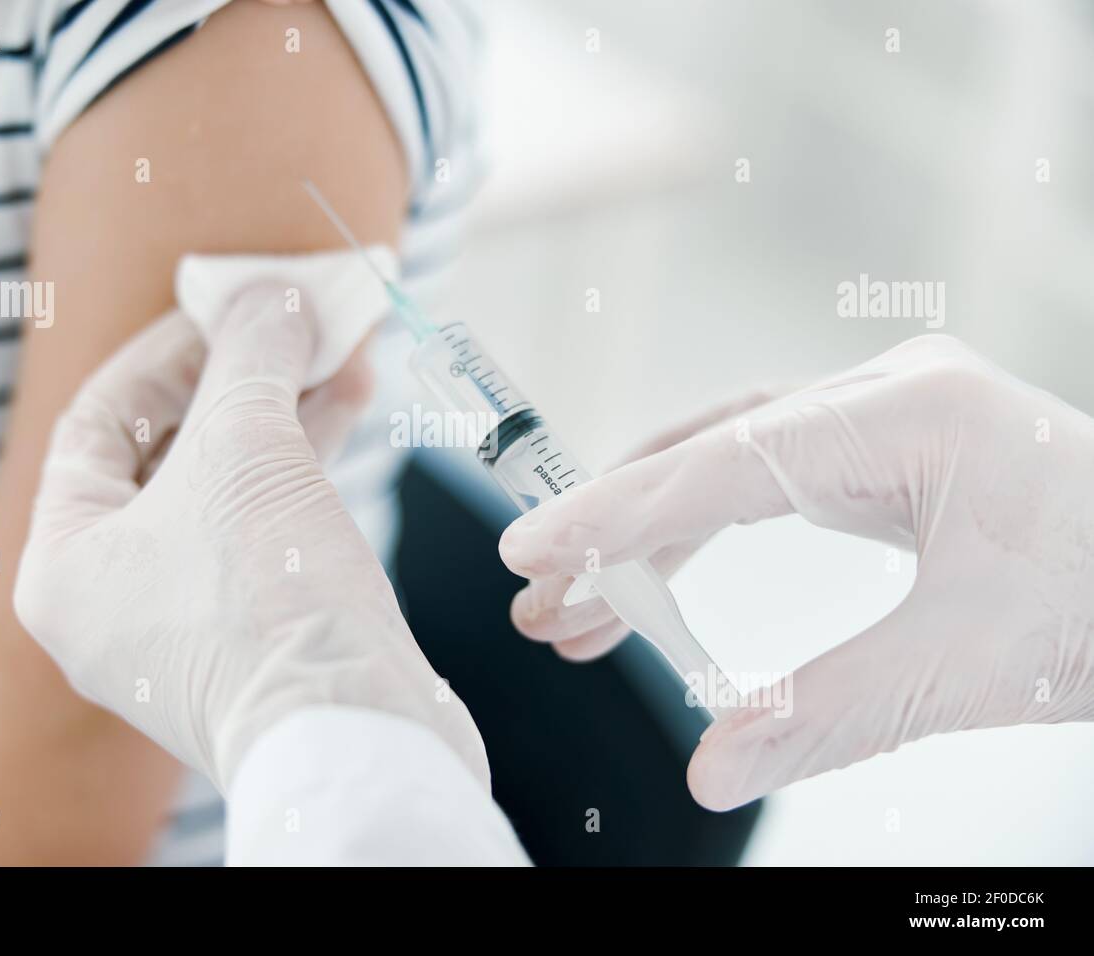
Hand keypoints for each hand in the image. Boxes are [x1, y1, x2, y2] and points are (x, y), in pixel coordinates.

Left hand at [14, 285, 487, 791]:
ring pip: (230, 489)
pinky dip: (304, 466)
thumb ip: (249, 356)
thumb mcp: (244, 446)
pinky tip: (351, 409)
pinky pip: (268, 528)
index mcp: (66, 561)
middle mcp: (115, 599)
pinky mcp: (259, 637)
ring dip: (285, 413)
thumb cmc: (265, 597)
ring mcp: (189, 625)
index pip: (101, 419)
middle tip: (293, 321)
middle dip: (241, 377)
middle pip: (172, 452)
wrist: (353, 733)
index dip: (168, 349)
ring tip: (341, 353)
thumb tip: (271, 296)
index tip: (232, 306)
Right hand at [498, 335, 1093, 808]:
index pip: (724, 464)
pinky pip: (767, 480)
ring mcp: (889, 418)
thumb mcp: (971, 663)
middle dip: (617, 532)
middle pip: (709, 454)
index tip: (533, 551)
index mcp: (912, 416)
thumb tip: (712, 767)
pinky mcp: (889, 452)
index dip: (615, 513)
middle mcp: (890, 396)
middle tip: (541, 602)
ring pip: (728, 464)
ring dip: (651, 537)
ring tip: (580, 611)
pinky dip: (704, 532)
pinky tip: (662, 576)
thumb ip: (829, 712)